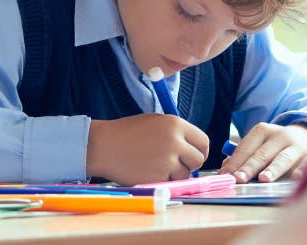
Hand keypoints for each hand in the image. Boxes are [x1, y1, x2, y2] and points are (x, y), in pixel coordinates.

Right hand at [86, 113, 209, 184]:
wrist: (104, 145)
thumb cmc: (128, 133)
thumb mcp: (155, 122)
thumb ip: (176, 132)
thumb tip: (195, 148)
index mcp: (175, 123)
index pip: (203, 141)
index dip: (200, 151)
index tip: (193, 156)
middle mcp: (174, 141)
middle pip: (198, 160)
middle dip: (189, 164)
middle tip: (175, 164)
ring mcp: (166, 160)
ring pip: (184, 174)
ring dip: (174, 173)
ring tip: (154, 164)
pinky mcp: (157, 176)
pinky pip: (170, 183)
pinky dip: (162, 180)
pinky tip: (147, 170)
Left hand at [219, 123, 306, 182]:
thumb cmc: (277, 145)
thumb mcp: (260, 144)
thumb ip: (243, 156)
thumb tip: (225, 169)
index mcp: (262, 131)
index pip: (245, 148)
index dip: (235, 162)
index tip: (225, 176)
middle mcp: (279, 136)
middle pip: (261, 154)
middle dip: (249, 167)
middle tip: (239, 179)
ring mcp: (296, 145)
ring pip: (283, 158)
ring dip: (273, 169)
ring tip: (263, 179)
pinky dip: (302, 169)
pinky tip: (297, 177)